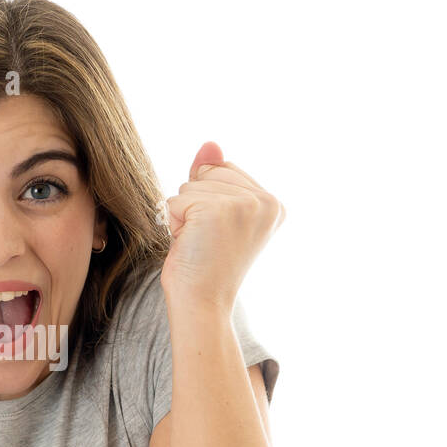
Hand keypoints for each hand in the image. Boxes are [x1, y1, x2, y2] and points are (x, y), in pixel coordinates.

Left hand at [160, 141, 283, 310]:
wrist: (201, 304)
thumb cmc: (204, 265)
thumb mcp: (212, 214)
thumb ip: (213, 177)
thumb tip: (210, 143)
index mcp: (273, 203)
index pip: (224, 170)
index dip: (207, 200)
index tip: (218, 234)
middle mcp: (266, 201)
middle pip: (207, 172)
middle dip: (194, 204)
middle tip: (206, 240)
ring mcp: (245, 204)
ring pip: (189, 185)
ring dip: (183, 215)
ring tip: (199, 244)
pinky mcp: (218, 210)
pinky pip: (176, 199)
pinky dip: (174, 223)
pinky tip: (190, 245)